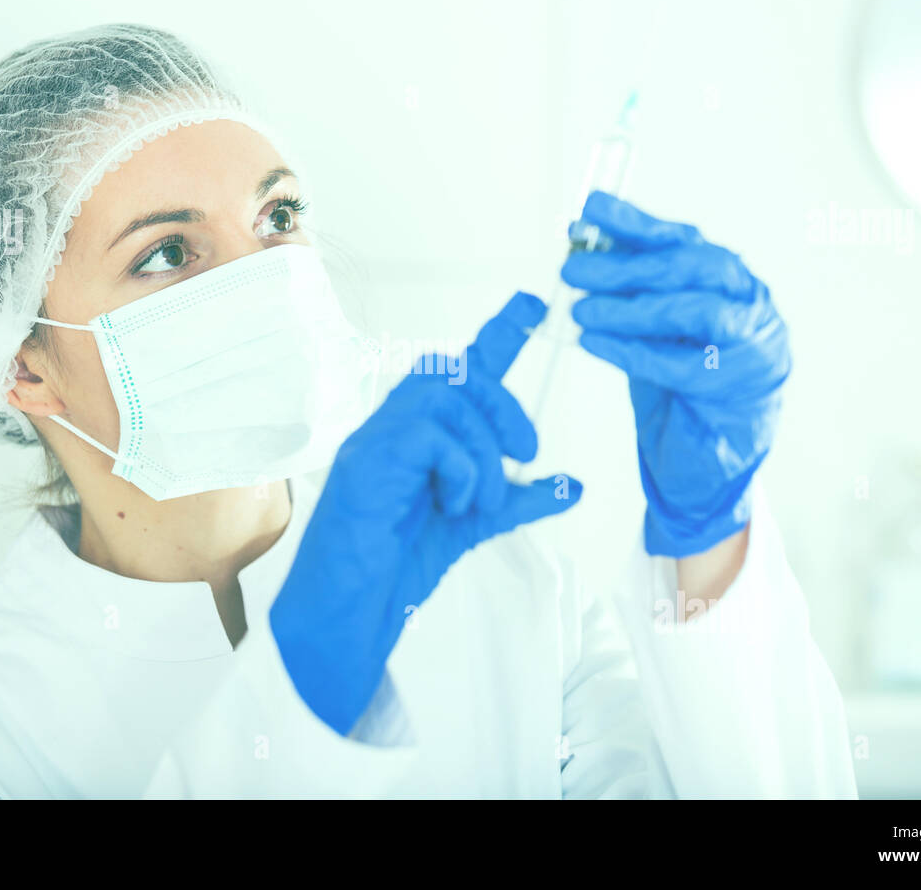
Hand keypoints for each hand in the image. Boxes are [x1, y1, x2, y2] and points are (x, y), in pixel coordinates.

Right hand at [270, 292, 582, 735]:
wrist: (349, 615)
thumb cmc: (394, 568)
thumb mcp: (474, 525)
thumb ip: (518, 499)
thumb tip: (570, 484)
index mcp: (417, 435)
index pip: (459, 369)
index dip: (498, 332)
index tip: (533, 306)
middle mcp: (392, 427)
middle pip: (454, 371)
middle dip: (503, 404)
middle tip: (527, 452)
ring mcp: (375, 442)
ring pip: (446, 400)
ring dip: (483, 450)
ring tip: (482, 500)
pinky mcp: (366, 464)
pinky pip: (428, 436)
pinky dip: (459, 470)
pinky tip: (454, 505)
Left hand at [561, 191, 789, 557]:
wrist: (714, 451)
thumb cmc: (682, 377)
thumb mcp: (652, 322)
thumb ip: (627, 284)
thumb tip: (578, 241)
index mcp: (727, 277)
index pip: (681, 238)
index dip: (634, 222)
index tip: (590, 208)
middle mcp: (748, 300)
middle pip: (690, 268)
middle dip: (625, 265)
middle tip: (572, 269)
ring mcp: (754, 342)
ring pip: (694, 310)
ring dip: (630, 308)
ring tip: (581, 310)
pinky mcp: (741, 386)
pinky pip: (684, 364)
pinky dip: (633, 352)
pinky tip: (593, 344)